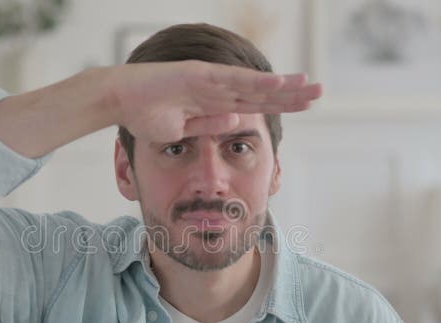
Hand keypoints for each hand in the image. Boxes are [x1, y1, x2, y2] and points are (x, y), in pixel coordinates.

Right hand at [110, 60, 321, 143]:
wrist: (119, 100)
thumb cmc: (145, 116)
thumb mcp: (184, 130)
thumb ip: (209, 125)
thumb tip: (237, 122)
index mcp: (214, 103)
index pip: (254, 106)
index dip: (280, 106)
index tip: (304, 108)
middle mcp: (217, 89)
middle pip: (261, 93)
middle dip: (291, 94)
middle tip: (320, 93)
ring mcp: (209, 80)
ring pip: (254, 85)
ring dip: (283, 87)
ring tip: (310, 86)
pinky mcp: (200, 74)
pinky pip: (233, 80)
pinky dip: (257, 82)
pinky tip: (280, 83)